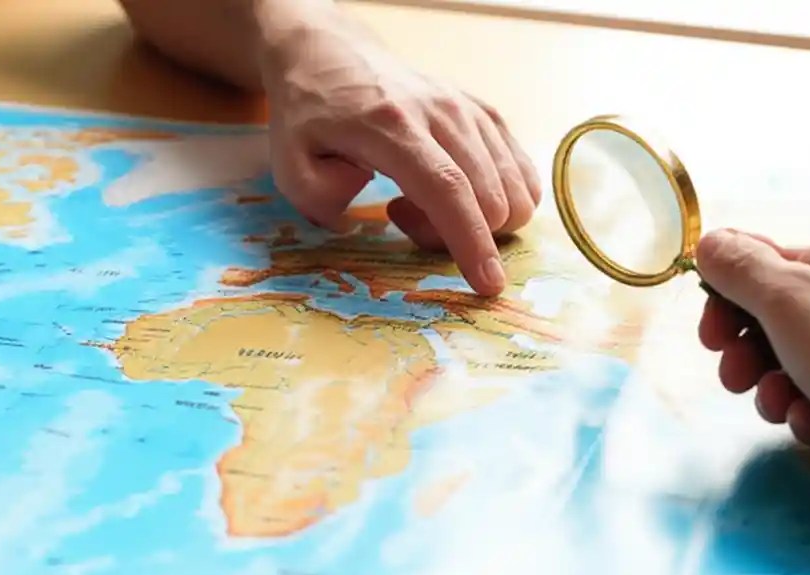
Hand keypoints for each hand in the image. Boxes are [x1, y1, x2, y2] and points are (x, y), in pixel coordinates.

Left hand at [255, 2, 541, 295]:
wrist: (333, 55)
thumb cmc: (310, 115)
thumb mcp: (288, 163)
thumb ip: (320, 200)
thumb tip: (372, 218)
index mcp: (392, 126)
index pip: (447, 188)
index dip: (471, 241)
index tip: (487, 285)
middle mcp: (443, 112)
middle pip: (488, 197)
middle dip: (457, 237)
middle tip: (401, 218)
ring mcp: (470, 109)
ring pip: (513, 190)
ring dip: (476, 219)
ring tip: (421, 200)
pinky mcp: (485, 113)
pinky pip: (520, 173)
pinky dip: (496, 200)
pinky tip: (452, 189)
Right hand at [695, 229, 809, 493]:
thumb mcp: (788, 295)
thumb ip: (740, 268)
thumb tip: (709, 241)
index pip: (763, 270)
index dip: (727, 303)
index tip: (711, 337)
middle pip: (773, 324)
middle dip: (746, 355)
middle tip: (737, 378)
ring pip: (793, 368)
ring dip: (772, 390)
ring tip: (779, 405)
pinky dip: (808, 413)